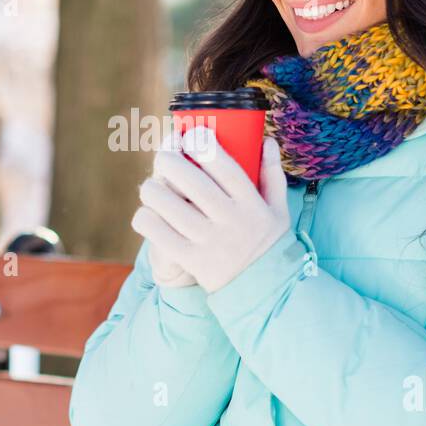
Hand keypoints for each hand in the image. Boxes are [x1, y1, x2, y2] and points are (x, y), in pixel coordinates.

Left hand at [130, 125, 289, 293]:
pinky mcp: (191, 260)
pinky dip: (146, 219)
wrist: (263, 290)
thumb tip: (268, 140)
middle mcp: (231, 220)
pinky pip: (158, 234)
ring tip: (151, 186)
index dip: (203, 145)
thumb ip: (272, 174)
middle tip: (163, 155)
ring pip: (168, 205)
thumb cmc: (268, 242)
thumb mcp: (279, 209)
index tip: (190, 135)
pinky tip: (147, 213)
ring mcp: (209, 241)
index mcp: (251, 204)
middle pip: (191, 181)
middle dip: (169, 160)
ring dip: (152, 189)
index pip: (225, 167)